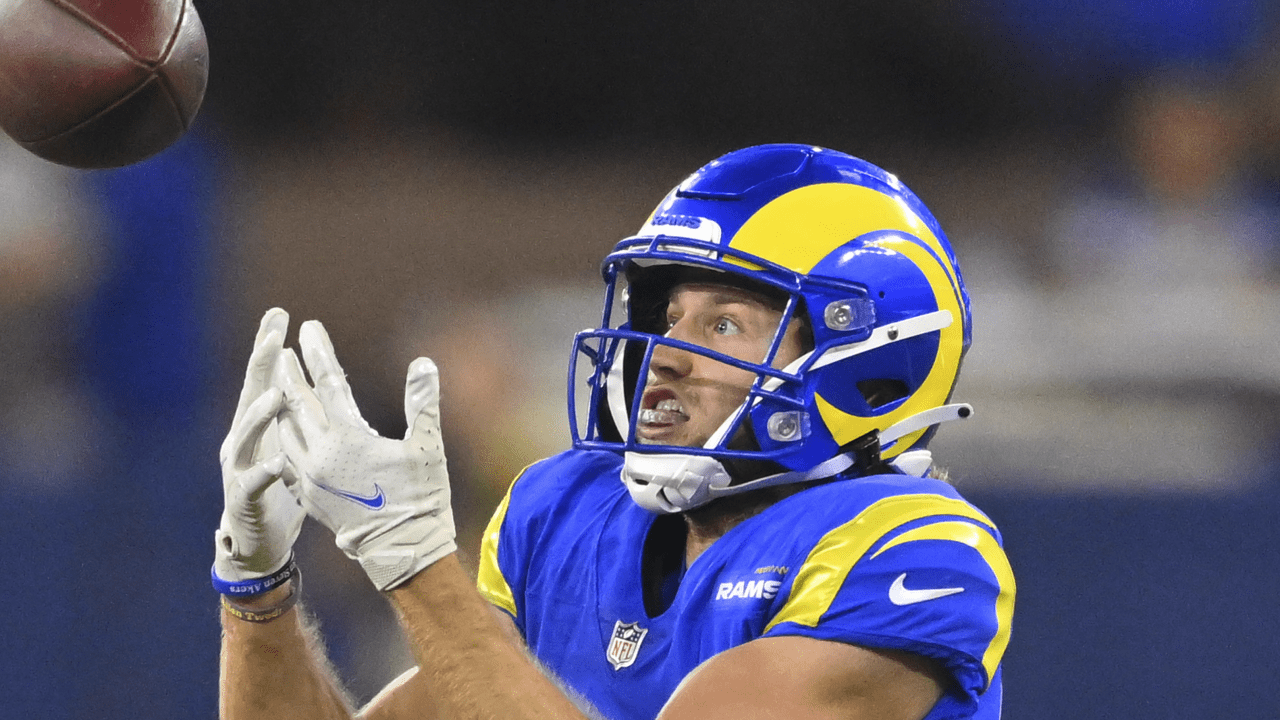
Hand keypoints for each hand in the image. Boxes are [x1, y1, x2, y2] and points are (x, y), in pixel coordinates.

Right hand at [213, 308, 305, 591]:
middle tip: (272, 337)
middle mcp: (244, 440)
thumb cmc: (278, 491)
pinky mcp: (243, 498)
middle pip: (252, 394)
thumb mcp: (295, 448)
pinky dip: (265, 471)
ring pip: (246, 435)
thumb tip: (332, 387)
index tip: (280, 314)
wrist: (257, 543)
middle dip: (260, 364)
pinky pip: (253, 482)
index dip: (269, 346)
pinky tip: (279, 462)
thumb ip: (306, 418)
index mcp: (262, 425)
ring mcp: (239, 468)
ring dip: (261, 415)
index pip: (267, 376)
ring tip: (277, 395)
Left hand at [275, 319, 455, 590]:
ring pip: (287, 432)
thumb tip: (423, 363)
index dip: (320, 353)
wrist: (402, 550)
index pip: (329, 384)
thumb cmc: (420, 498)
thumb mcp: (427, 447)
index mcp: (348, 438)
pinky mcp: (310, 496)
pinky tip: (283, 434)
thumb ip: (423, 402)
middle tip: (281, 349)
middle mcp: (321, 455)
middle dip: (290, 374)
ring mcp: (311, 478)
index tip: (310, 328)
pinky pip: (287, 460)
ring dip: (282, 405)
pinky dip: (283, 439)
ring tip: (278, 386)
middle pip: (298, 404)